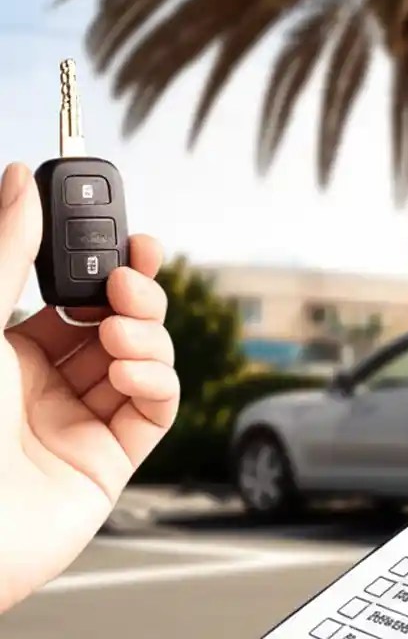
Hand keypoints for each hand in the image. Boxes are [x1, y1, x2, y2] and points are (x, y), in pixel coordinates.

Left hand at [0, 162, 178, 611]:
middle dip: (135, 292)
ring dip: (144, 335)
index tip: (125, 232)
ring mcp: (81, 425)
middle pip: (117, 322)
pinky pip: (156, 408)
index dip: (104, 263)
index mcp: (5, 354)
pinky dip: (157, 381)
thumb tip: (18, 179)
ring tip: (117, 332)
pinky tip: (130, 372)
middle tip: (132, 273)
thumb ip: (8, 252)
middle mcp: (45, 388)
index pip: (72, 295)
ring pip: (145, 359)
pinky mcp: (111, 462)